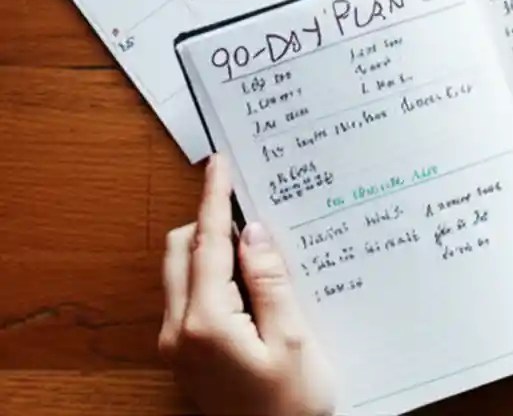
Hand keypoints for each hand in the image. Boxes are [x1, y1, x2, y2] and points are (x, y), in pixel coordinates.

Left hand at [160, 156, 334, 415]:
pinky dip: (212, 276)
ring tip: (259, 246)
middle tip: (250, 203)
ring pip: (181, 272)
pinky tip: (251, 281)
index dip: (214, 199)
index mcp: (206, 322)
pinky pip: (189, 297)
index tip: (218, 164)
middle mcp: (179, 331)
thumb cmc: (291, 406)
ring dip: (211, 250)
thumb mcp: (294, 340)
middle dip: (209, 221)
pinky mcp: (185, 354)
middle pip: (181, 251)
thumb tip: (253, 232)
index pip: (207, 244)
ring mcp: (177, 345)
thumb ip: (270, 281)